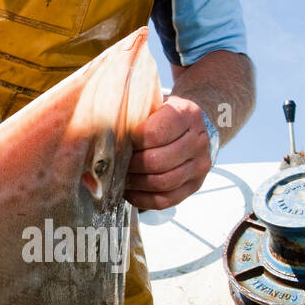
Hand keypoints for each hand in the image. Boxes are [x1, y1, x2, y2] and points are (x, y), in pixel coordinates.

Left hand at [125, 94, 210, 210]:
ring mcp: (199, 166)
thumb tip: (105, 135)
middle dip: (131, 164)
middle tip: (117, 163)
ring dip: (136, 182)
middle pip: (157, 161)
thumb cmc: (165, 115)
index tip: (120, 140)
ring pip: (161, 183)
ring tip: (122, 176)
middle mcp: (199, 141)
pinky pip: (164, 200)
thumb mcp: (154, 105)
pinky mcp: (195, 185)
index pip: (154, 134)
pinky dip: (142, 199)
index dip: (132, 141)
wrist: (193, 125)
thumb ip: (135, 115)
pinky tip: (131, 190)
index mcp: (187, 114)